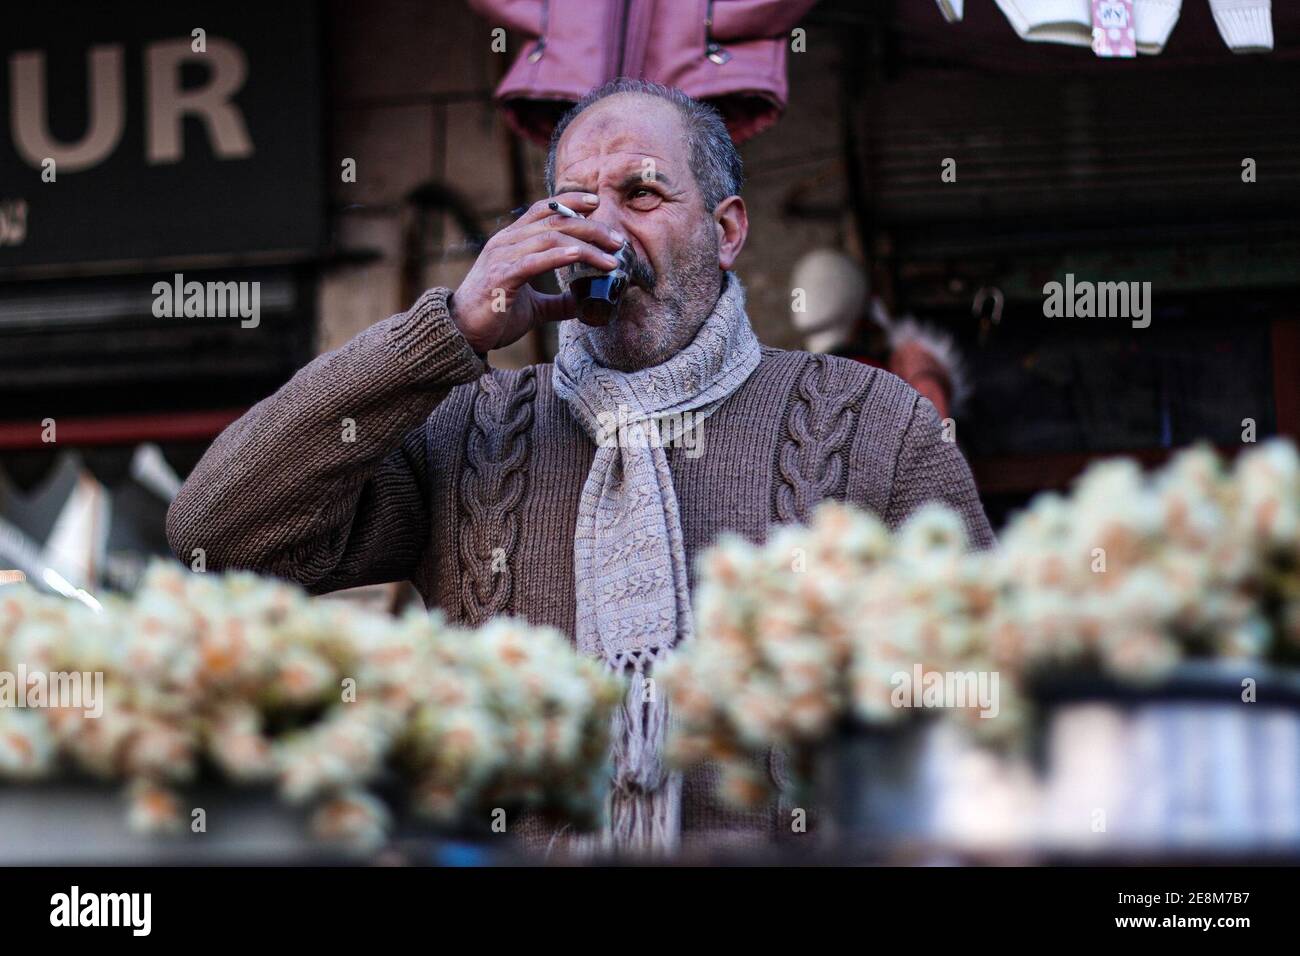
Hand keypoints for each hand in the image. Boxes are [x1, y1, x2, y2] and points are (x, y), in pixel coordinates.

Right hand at [449, 192, 625, 352]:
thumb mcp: (533, 307)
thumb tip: (582, 304)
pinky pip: (536, 260)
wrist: (461, 334)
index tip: (597, 202)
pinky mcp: (502, 276)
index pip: (543, 210)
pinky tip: (581, 257)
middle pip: (555, 220)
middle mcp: (506, 242)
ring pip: (551, 237)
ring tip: (611, 257)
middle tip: (618, 241)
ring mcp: (503, 257)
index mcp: (511, 242)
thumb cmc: (493, 317)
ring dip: (586, 245)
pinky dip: (561, 256)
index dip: (570, 202)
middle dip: (591, 227)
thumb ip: (556, 302)